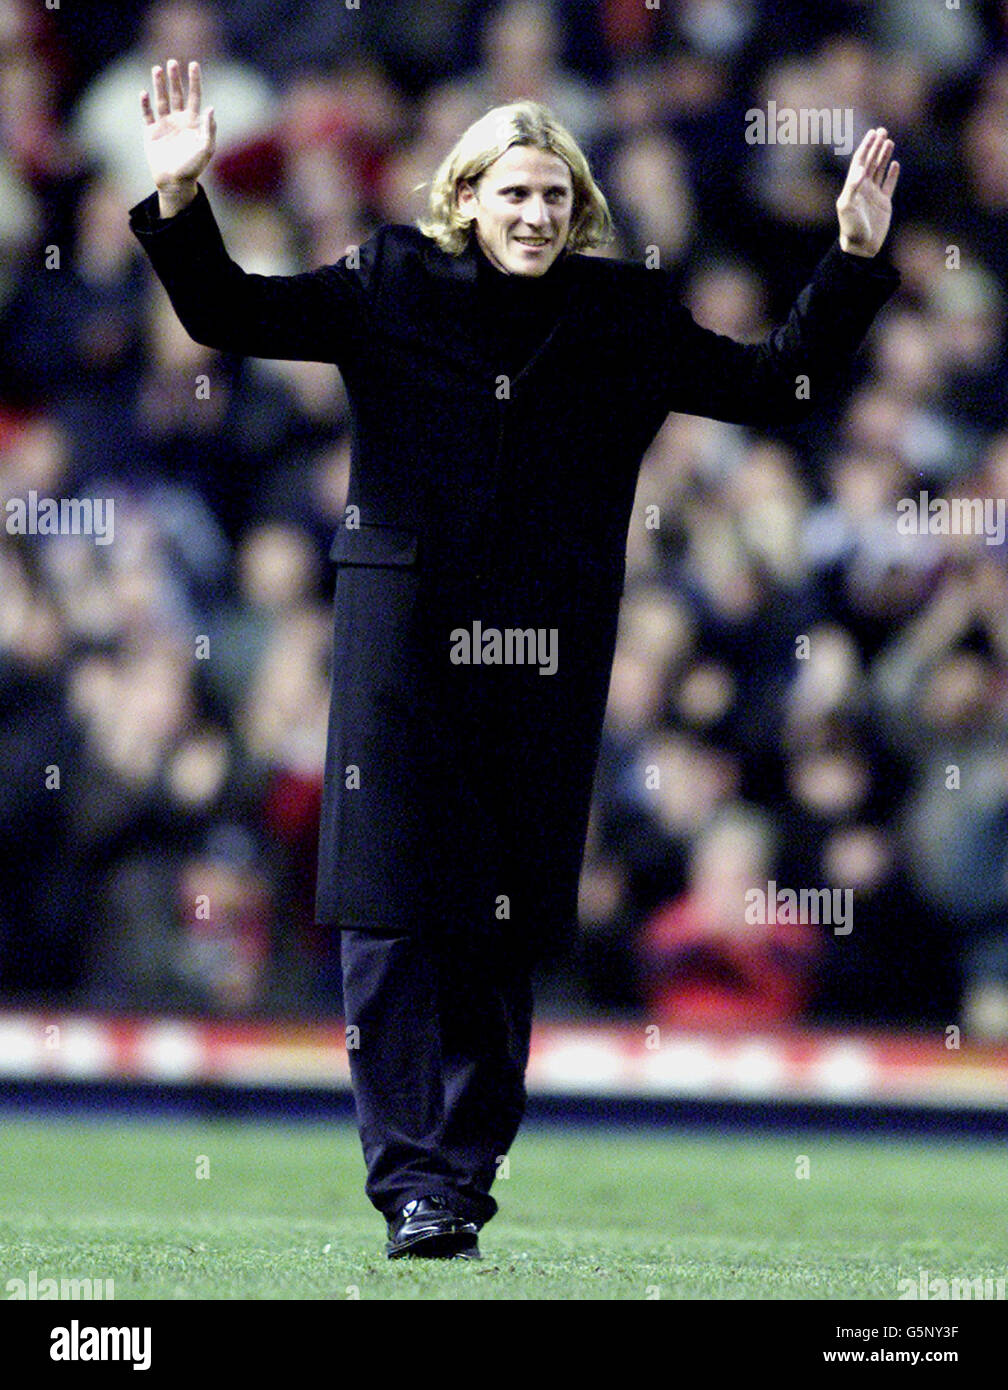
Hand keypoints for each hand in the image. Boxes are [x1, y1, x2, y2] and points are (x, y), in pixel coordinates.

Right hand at [140, 60, 215, 215]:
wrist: (175, 183)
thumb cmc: (193, 167)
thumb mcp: (206, 149)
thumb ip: (209, 129)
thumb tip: (210, 108)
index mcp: (194, 122)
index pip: (195, 96)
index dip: (195, 81)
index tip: (193, 64)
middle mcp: (179, 120)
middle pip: (177, 94)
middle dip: (175, 78)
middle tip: (172, 62)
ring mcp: (165, 125)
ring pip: (161, 100)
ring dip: (159, 85)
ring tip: (157, 69)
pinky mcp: (151, 132)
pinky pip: (147, 115)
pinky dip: (145, 104)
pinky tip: (144, 93)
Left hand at [836, 127, 898, 257]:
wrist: (860, 246)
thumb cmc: (850, 227)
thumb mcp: (847, 206)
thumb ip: (852, 186)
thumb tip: (860, 169)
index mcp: (853, 186)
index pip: (860, 161)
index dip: (866, 146)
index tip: (873, 133)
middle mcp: (863, 188)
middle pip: (870, 162)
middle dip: (876, 146)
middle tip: (883, 130)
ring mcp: (874, 195)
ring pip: (880, 170)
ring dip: (884, 156)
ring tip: (889, 142)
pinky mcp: (884, 203)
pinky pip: (889, 185)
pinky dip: (892, 174)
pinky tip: (895, 164)